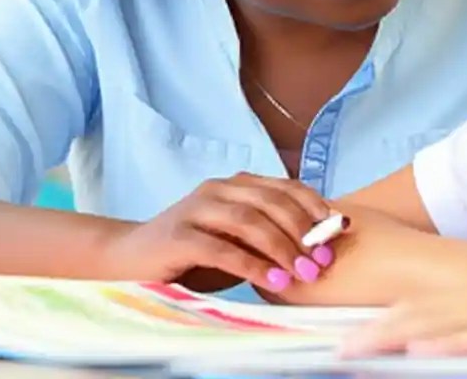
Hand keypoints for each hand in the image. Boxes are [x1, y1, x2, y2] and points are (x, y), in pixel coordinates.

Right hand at [101, 172, 335, 292]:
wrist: (129, 259)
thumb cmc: (192, 254)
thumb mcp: (237, 241)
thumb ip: (269, 236)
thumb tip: (320, 246)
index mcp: (234, 185)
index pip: (284, 186)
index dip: (314, 206)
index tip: (337, 230)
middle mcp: (216, 189)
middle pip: (270, 201)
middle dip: (303, 231)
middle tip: (323, 260)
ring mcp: (195, 210)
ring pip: (249, 220)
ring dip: (282, 248)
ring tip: (304, 274)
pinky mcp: (178, 236)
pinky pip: (222, 248)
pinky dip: (253, 265)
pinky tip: (274, 281)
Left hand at [341, 276, 466, 357]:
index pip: (430, 307)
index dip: (388, 321)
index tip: (356, 336)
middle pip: (421, 313)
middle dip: (375, 331)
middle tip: (337, 348)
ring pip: (438, 322)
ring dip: (392, 336)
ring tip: (354, 349)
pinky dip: (446, 343)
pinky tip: (418, 351)